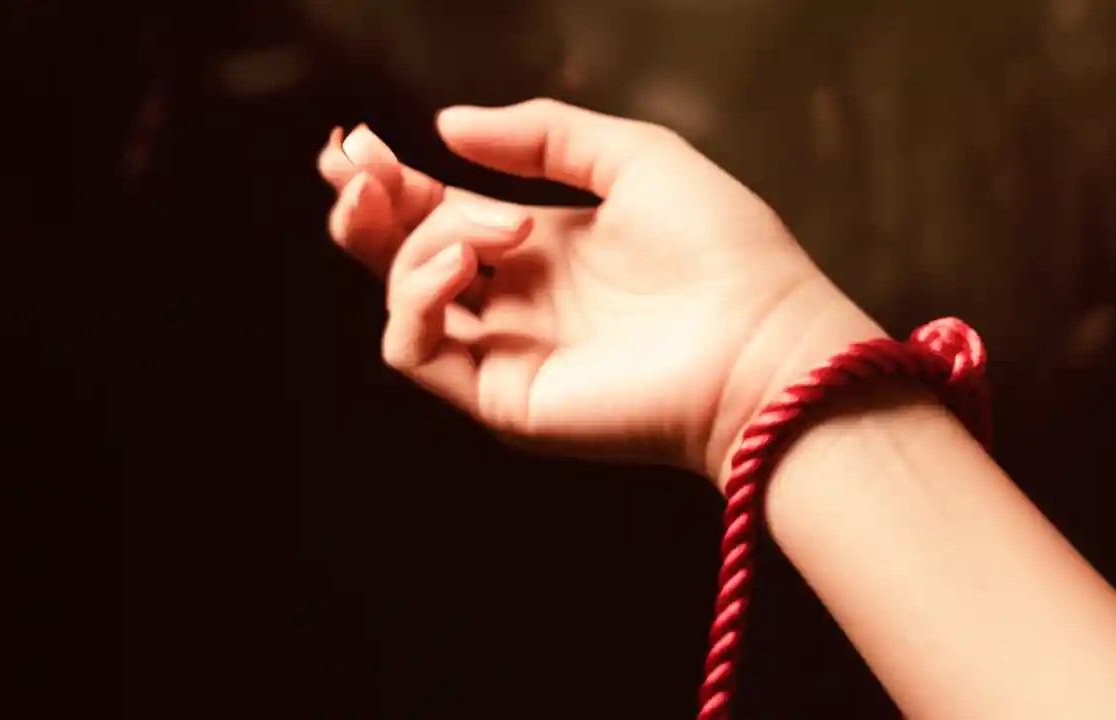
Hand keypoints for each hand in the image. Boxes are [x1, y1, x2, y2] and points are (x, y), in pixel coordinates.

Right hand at [318, 99, 881, 486]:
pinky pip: (415, 351)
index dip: (391, 181)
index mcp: (542, 245)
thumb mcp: (633, 158)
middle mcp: (516, 299)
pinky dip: (417, 297)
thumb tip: (447, 122)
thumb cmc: (722, 250)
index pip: (439, 213)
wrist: (762, 341)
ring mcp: (506, 351)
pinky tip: (466, 258)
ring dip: (412, 243)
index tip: (356, 144)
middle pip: (404, 256)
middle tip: (353, 164)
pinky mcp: (502, 397)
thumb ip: (544, 133)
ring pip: (402, 298)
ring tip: (489, 223)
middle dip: (367, 208)